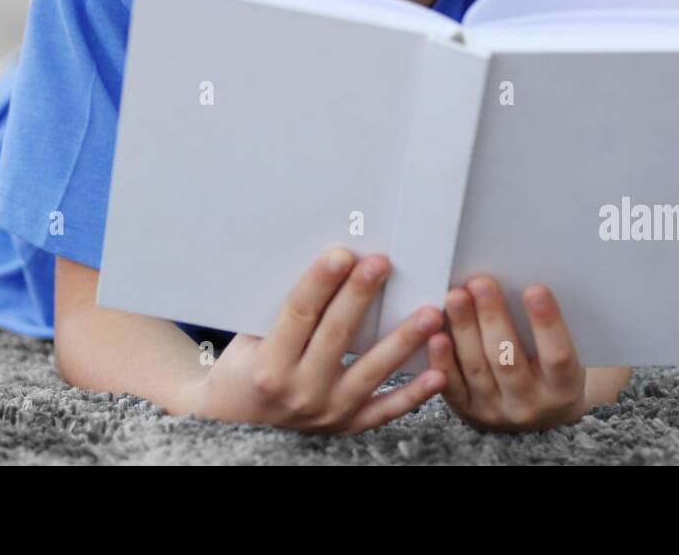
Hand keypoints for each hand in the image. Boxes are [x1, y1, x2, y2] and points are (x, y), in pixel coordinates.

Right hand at [180, 247, 445, 434]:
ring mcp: (328, 411)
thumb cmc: (248, 365)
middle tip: (382, 263)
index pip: (298, 314)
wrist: (240, 421)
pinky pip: (387, 409)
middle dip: (360, 295)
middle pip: (336, 335)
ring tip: (430, 314)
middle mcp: (300, 391)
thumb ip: (284, 307)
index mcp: (270, 365)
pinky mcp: (350, 425)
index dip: (320, 282)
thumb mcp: (251, 336)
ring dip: (402, 341)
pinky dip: (414, 393)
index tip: (341, 253)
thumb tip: (327, 260)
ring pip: (371, 371)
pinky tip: (438, 372)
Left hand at [428, 275, 587, 432]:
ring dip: (463, 329)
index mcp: (562, 389)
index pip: (558, 357)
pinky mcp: (467, 409)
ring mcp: (495, 410)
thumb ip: (544, 324)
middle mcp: (529, 404)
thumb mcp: (562, 349)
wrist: (534, 409)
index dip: (547, 324)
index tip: (535, 288)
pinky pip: (451, 385)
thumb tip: (517, 276)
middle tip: (481, 282)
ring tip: (455, 296)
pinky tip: (436, 333)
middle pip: (508, 361)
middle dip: (493, 318)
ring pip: (476, 368)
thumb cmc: (549, 365)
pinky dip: (442, 358)